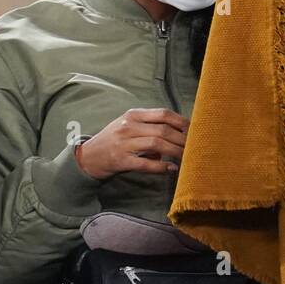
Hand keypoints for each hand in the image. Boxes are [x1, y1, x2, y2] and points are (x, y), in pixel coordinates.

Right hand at [75, 108, 189, 179]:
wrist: (87, 157)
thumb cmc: (115, 140)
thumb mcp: (130, 127)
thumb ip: (152, 127)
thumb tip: (179, 136)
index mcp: (134, 115)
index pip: (164, 114)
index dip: (182, 122)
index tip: (196, 130)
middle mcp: (128, 126)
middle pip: (164, 130)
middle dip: (183, 139)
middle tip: (197, 147)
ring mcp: (124, 143)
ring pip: (157, 144)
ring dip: (176, 152)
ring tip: (187, 158)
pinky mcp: (120, 160)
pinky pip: (145, 163)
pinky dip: (161, 167)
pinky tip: (171, 169)